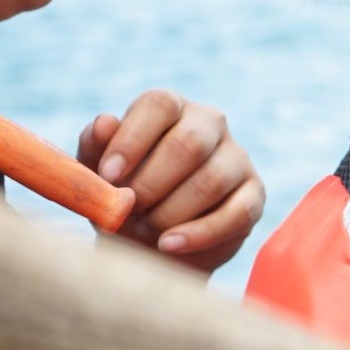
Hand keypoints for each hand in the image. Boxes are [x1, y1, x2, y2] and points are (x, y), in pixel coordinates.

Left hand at [78, 90, 264, 270]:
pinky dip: (198, 234)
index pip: (159, 105)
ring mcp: (237, 158)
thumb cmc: (123, 195)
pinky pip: (236, 214)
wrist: (151, 241)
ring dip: (171, 212)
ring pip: (211, 181)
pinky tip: (170, 244)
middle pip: (189, 144)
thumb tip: (106, 123)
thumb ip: (95, 146)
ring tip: (146, 230)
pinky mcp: (254, 195)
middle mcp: (210, 124)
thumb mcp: (97, 172)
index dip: (132, 140)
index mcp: (171, 108)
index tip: (108, 176)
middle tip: (128, 210)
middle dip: (152, 183)